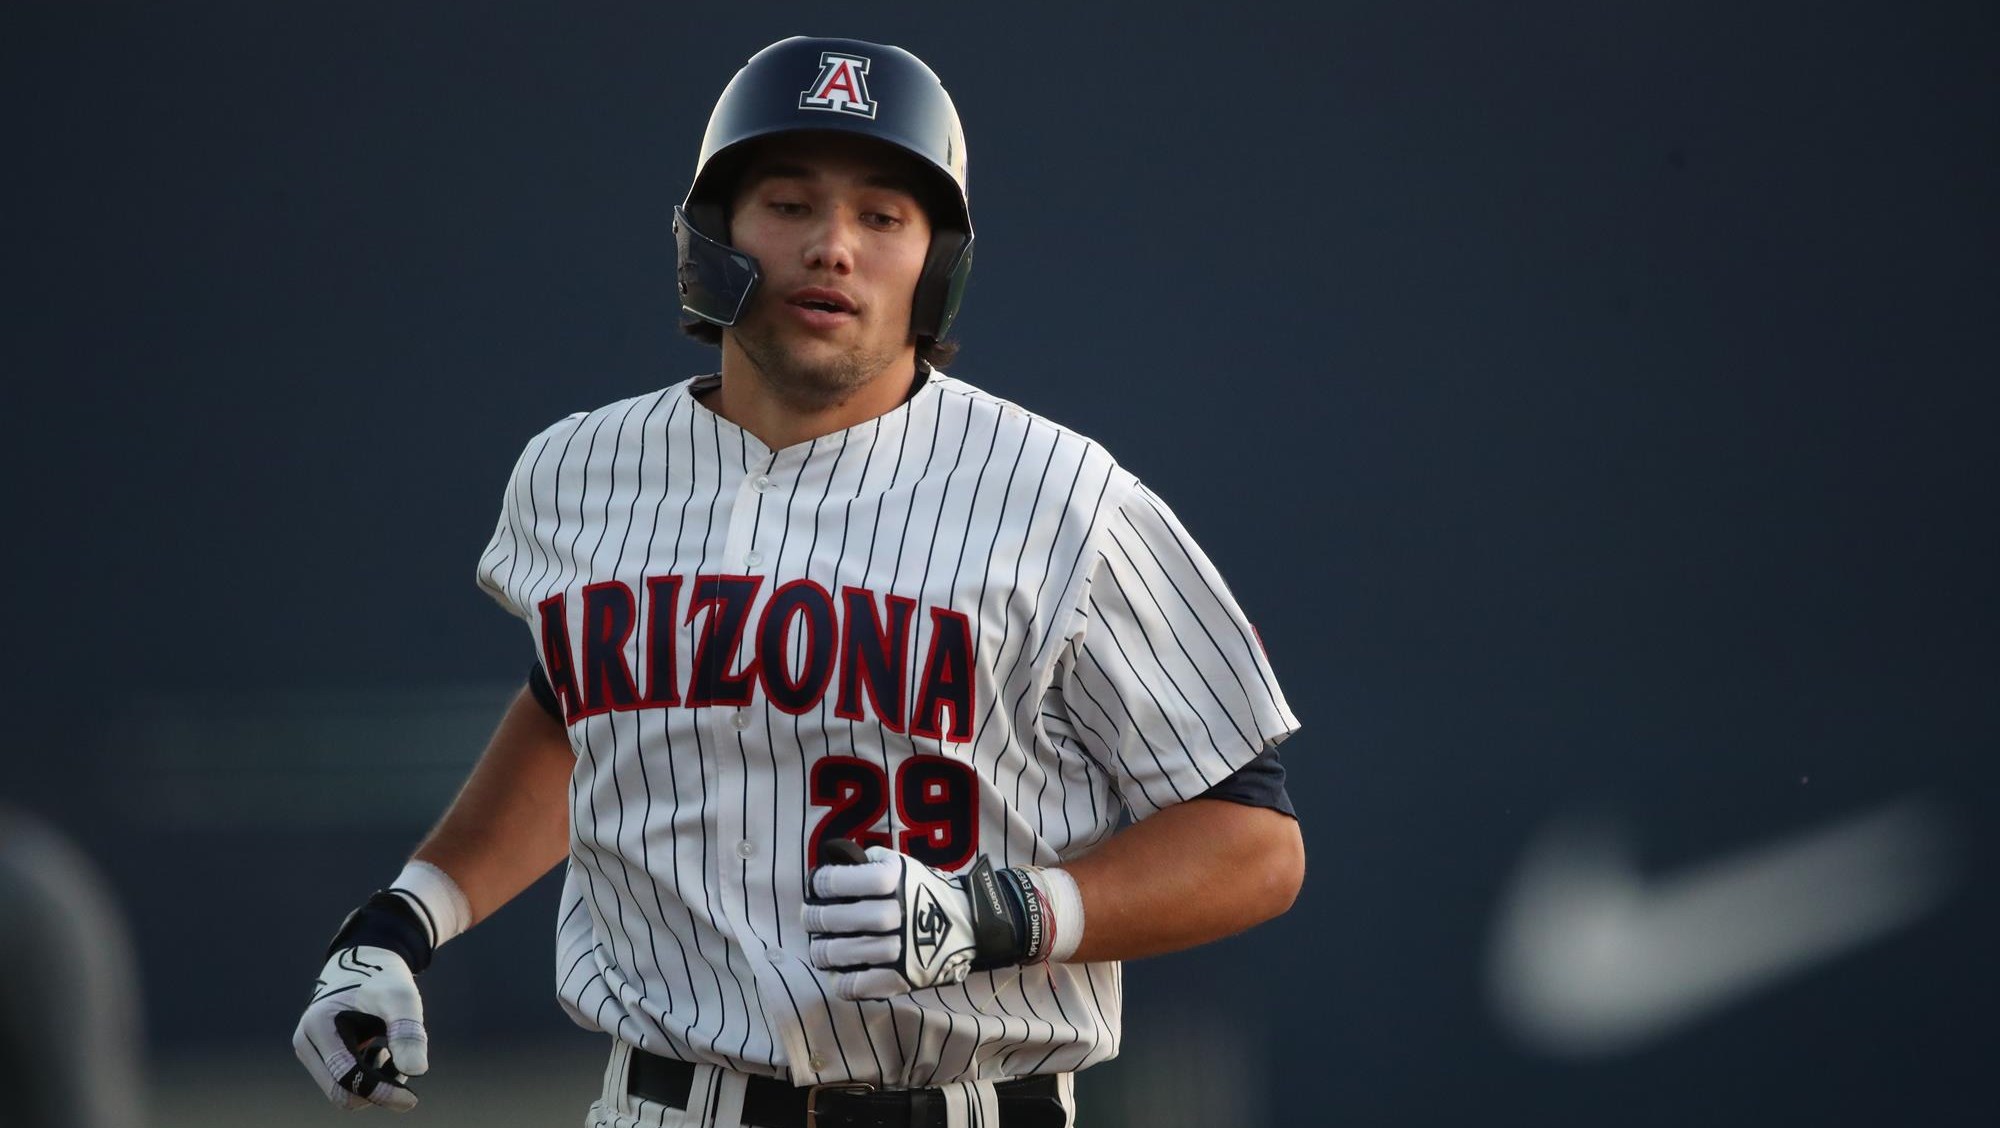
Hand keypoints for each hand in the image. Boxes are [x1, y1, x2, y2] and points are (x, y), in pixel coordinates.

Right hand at [292, 945, 428, 1109]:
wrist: (368, 962)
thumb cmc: (386, 979)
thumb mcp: (402, 999)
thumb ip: (408, 1032)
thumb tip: (417, 1070)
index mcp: (319, 1026)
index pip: (346, 1078)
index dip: (379, 1092)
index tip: (411, 1099)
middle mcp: (306, 1041)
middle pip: (341, 1092)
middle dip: (377, 1088)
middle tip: (403, 1064)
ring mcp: (309, 1050)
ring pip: (342, 1090)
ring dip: (374, 1082)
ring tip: (392, 1051)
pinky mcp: (318, 1055)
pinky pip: (343, 1081)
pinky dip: (368, 1076)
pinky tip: (382, 1051)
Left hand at [804, 842, 1045, 998]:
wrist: (969, 924)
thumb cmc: (925, 891)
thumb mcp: (902, 864)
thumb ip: (869, 861)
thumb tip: (834, 862)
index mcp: (892, 879)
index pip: (837, 881)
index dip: (819, 884)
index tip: (815, 887)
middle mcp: (895, 912)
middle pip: (837, 918)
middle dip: (815, 919)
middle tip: (809, 919)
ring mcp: (899, 948)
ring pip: (843, 953)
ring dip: (822, 952)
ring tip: (819, 949)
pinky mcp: (903, 977)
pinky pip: (859, 986)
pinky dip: (842, 981)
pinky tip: (838, 973)